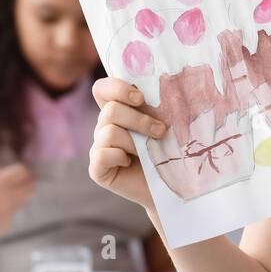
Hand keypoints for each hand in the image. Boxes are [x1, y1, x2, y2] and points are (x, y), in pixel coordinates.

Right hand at [0, 163, 33, 247]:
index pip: (21, 172)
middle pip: (29, 187)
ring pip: (22, 202)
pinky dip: (5, 213)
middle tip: (22, 184)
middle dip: (27, 184)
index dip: (21, 171)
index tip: (19, 173)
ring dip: (17, 198)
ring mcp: (8, 213)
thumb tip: (0, 170)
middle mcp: (7, 199)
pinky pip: (11, 215)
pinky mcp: (6, 225)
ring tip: (0, 200)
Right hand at [89, 77, 165, 211]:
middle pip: (111, 110)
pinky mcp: (97, 169)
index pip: (103, 89)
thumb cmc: (172, 151)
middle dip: (140, 120)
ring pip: (109, 131)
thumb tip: (170, 85)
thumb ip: (161, 105)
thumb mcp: (169, 123)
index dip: (117, 87)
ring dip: (135, 140)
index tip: (140, 97)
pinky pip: (102, 154)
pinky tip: (131, 163)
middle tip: (161, 131)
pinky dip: (120, 156)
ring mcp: (99, 147)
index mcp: (119, 110)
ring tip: (150, 151)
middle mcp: (105, 127)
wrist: (172, 186)